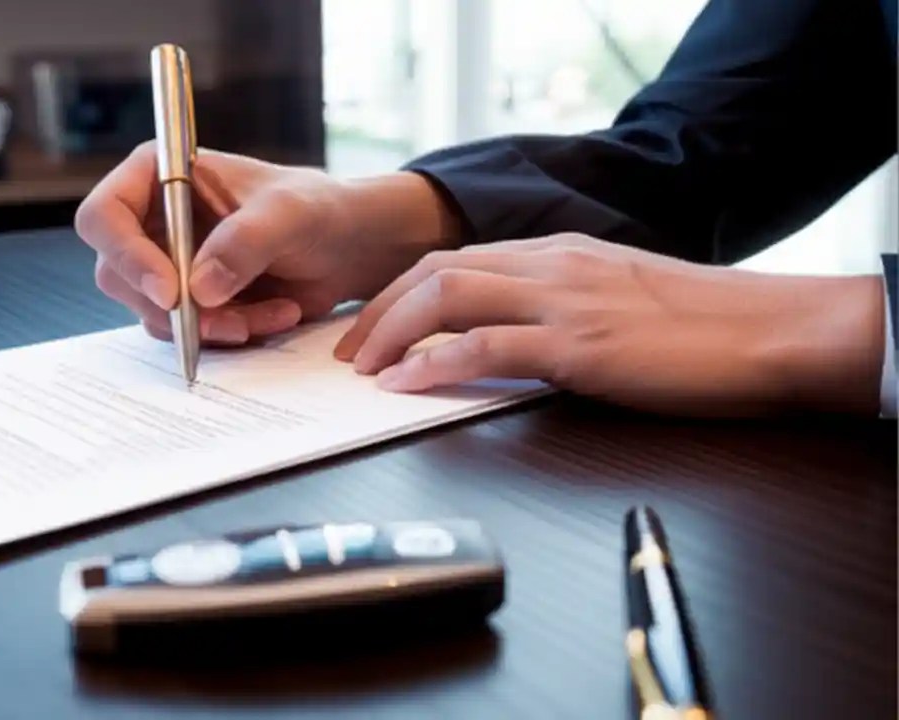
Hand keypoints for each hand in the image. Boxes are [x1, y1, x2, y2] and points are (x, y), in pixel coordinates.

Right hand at [75, 143, 458, 343]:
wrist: (347, 247)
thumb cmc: (318, 209)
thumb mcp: (289, 213)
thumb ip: (245, 241)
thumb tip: (199, 289)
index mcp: (160, 175)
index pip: (104, 216)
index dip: (126, 255)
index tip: (170, 291)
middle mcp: (152, 221)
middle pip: (117, 274)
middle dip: (172, 306)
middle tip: (223, 319)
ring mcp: (167, 264)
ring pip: (154, 312)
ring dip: (209, 325)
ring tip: (269, 312)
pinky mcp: (190, 302)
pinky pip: (187, 333)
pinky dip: (228, 334)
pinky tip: (273, 316)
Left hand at [335, 234, 884, 415]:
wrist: (768, 331)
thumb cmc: (700, 325)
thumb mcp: (615, 299)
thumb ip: (559, 306)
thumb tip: (509, 339)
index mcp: (557, 252)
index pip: (455, 259)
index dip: (400, 292)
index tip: (371, 324)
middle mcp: (550, 264)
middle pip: (434, 271)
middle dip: (378, 309)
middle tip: (346, 351)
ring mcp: (561, 299)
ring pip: (446, 295)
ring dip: (389, 332)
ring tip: (359, 370)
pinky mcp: (578, 343)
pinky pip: (483, 345)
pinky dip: (432, 362)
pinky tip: (403, 385)